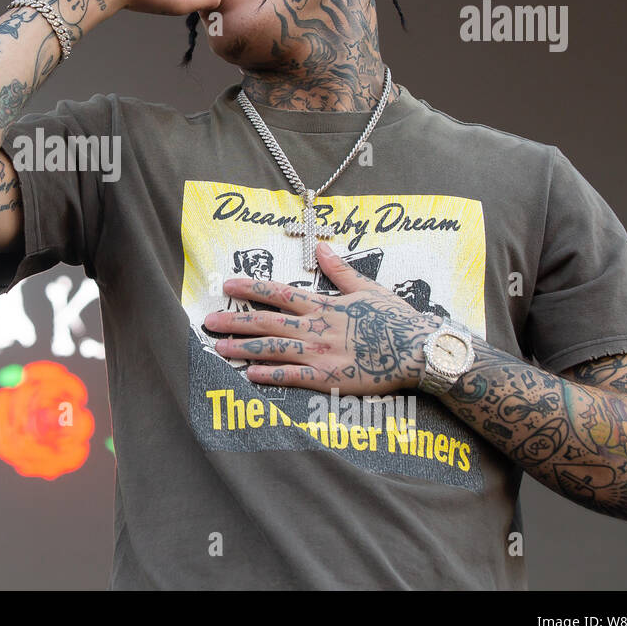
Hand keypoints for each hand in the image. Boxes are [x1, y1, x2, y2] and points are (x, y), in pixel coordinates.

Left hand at [203, 242, 438, 394]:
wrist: (418, 350)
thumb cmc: (396, 319)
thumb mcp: (368, 288)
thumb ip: (339, 270)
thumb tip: (320, 247)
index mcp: (324, 305)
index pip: (278, 293)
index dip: (250, 288)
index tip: (227, 285)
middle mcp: (316, 327)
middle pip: (266, 321)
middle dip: (235, 320)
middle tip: (208, 321)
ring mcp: (320, 353)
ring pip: (273, 349)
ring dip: (243, 347)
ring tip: (218, 347)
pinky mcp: (329, 377)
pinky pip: (293, 377)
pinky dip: (270, 375)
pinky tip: (249, 374)